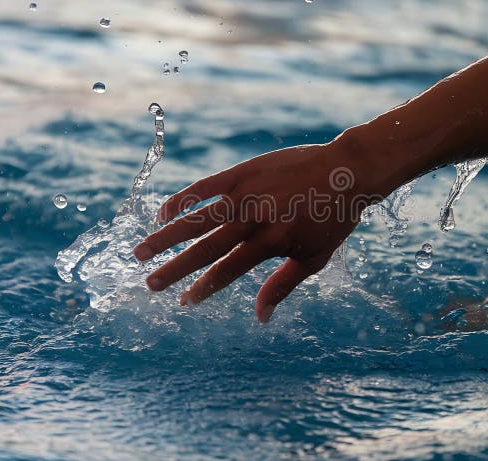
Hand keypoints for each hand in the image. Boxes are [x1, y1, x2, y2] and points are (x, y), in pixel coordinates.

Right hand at [133, 142, 376, 321]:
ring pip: (196, 217)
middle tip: (149, 284)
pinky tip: (163, 212)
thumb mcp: (313, 258)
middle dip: (175, 268)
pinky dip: (182, 199)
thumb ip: (281, 286)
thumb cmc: (333, 219)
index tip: (183, 302)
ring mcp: (245, 192)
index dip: (203, 289)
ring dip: (166, 236)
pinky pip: (204, 186)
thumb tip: (260, 318)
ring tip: (141, 251)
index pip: (226, 271)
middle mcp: (253, 218)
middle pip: (204, 248)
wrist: (347, 169)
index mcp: (269, 241)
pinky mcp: (243, 171)